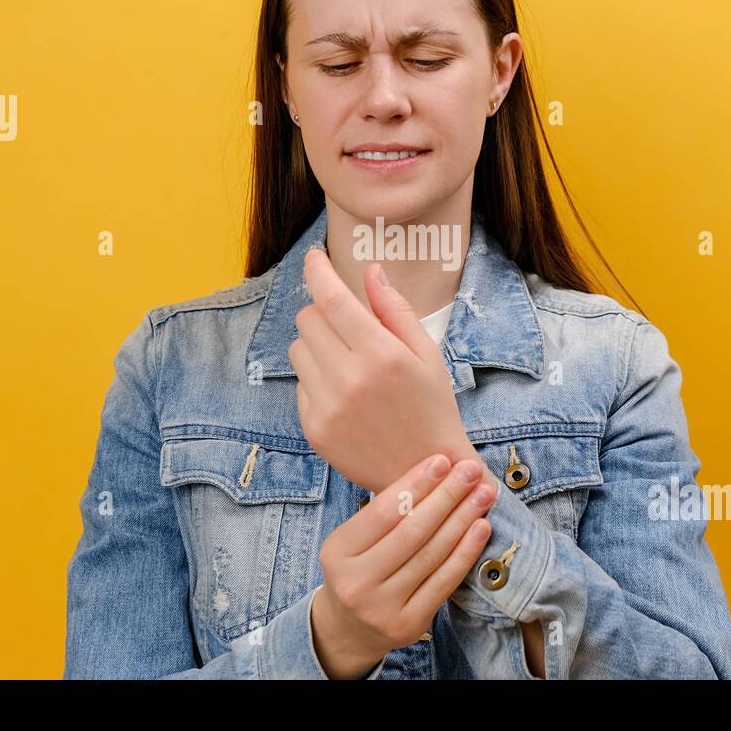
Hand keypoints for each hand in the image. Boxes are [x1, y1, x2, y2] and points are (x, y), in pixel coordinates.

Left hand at [288, 248, 471, 493]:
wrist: (426, 472)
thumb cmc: (432, 407)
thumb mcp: (427, 354)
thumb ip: (395, 310)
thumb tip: (371, 271)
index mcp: (381, 355)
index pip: (332, 299)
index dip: (318, 271)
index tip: (314, 257)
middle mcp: (349, 378)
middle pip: (308, 319)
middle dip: (325, 312)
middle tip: (349, 326)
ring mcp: (327, 406)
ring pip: (298, 349)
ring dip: (317, 345)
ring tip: (348, 364)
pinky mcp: (314, 428)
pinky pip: (299, 383)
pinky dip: (317, 379)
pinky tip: (346, 394)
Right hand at [309, 452, 495, 677]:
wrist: (350, 629)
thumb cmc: (358, 570)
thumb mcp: (353, 541)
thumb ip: (385, 514)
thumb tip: (435, 471)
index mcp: (337, 552)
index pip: (383, 512)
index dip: (415, 484)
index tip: (442, 461)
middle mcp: (356, 582)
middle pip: (412, 532)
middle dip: (446, 496)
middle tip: (470, 471)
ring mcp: (382, 608)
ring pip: (431, 555)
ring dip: (462, 520)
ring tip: (482, 494)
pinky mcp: (409, 624)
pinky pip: (444, 581)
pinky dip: (466, 552)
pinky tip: (481, 527)